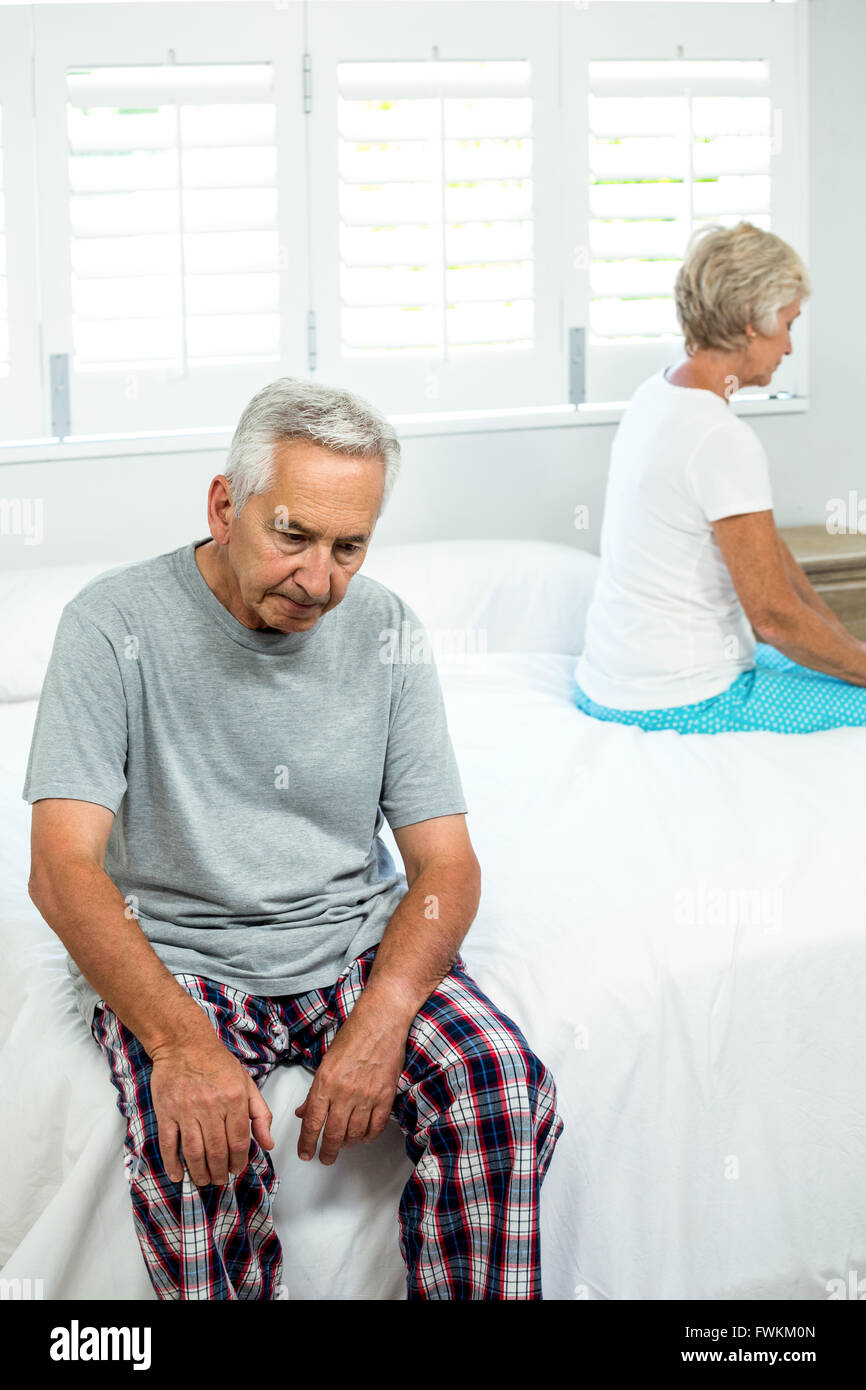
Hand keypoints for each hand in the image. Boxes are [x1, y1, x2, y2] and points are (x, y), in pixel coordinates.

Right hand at [149, 1035, 273, 1187]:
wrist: (184, 1044)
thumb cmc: (217, 1063)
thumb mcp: (247, 1084)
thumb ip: (261, 1115)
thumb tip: (268, 1144)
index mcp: (234, 1099)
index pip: (238, 1142)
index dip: (239, 1162)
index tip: (237, 1169)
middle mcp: (211, 1107)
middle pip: (216, 1152)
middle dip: (220, 1172)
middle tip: (220, 1179)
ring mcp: (186, 1111)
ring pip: (194, 1153)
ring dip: (200, 1173)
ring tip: (204, 1180)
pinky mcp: (166, 1112)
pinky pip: (168, 1144)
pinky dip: (172, 1164)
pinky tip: (178, 1175)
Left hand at [294, 1006, 408, 1164]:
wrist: (381, 1023)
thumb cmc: (353, 1037)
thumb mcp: (326, 1062)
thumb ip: (315, 1091)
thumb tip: (304, 1112)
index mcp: (325, 1082)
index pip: (312, 1122)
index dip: (307, 1143)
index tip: (306, 1153)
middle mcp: (344, 1092)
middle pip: (333, 1134)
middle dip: (327, 1151)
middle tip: (325, 1157)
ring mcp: (366, 1096)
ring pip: (354, 1134)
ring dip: (347, 1144)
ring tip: (344, 1145)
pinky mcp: (385, 1096)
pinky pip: (376, 1126)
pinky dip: (369, 1136)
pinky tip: (363, 1137)